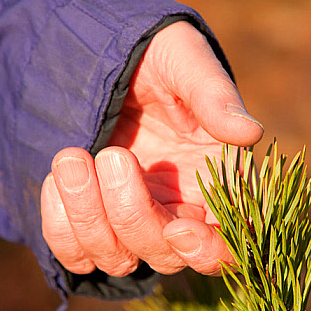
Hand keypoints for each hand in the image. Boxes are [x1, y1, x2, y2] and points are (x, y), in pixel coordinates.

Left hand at [40, 21, 262, 277]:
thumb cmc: (157, 54)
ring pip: (117, 257)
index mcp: (218, 181)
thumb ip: (215, 98)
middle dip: (131, 214)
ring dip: (88, 215)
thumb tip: (250, 133)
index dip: (208, 251)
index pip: (228, 243)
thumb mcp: (185, 61)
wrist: (105, 54)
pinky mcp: (93, 221)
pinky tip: (60, 178)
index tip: (179, 228)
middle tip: (110, 156)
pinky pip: (74, 252)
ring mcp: (134, 219)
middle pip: (165, 255)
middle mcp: (180, 209)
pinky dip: (61, 224)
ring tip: (71, 156)